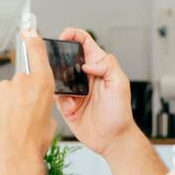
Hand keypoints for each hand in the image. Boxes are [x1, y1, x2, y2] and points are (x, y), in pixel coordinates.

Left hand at [0, 33, 56, 174]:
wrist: (14, 159)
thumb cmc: (33, 144)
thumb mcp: (49, 121)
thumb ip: (41, 104)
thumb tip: (32, 104)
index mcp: (42, 85)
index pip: (37, 54)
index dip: (33, 40)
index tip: (28, 30)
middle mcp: (21, 81)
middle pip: (18, 83)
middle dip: (17, 97)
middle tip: (18, 118)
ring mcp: (1, 88)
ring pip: (1, 94)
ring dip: (2, 106)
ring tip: (7, 126)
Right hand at [53, 27, 134, 155]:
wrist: (112, 139)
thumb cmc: (119, 113)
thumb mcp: (120, 84)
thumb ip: (107, 66)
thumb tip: (87, 62)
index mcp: (98, 66)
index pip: (84, 43)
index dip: (73, 35)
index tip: (64, 35)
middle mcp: (84, 77)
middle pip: (66, 58)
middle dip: (58, 59)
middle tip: (55, 64)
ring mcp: (74, 91)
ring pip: (57, 77)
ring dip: (58, 83)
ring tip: (69, 95)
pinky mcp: (65, 105)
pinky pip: (54, 97)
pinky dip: (59, 101)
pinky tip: (72, 109)